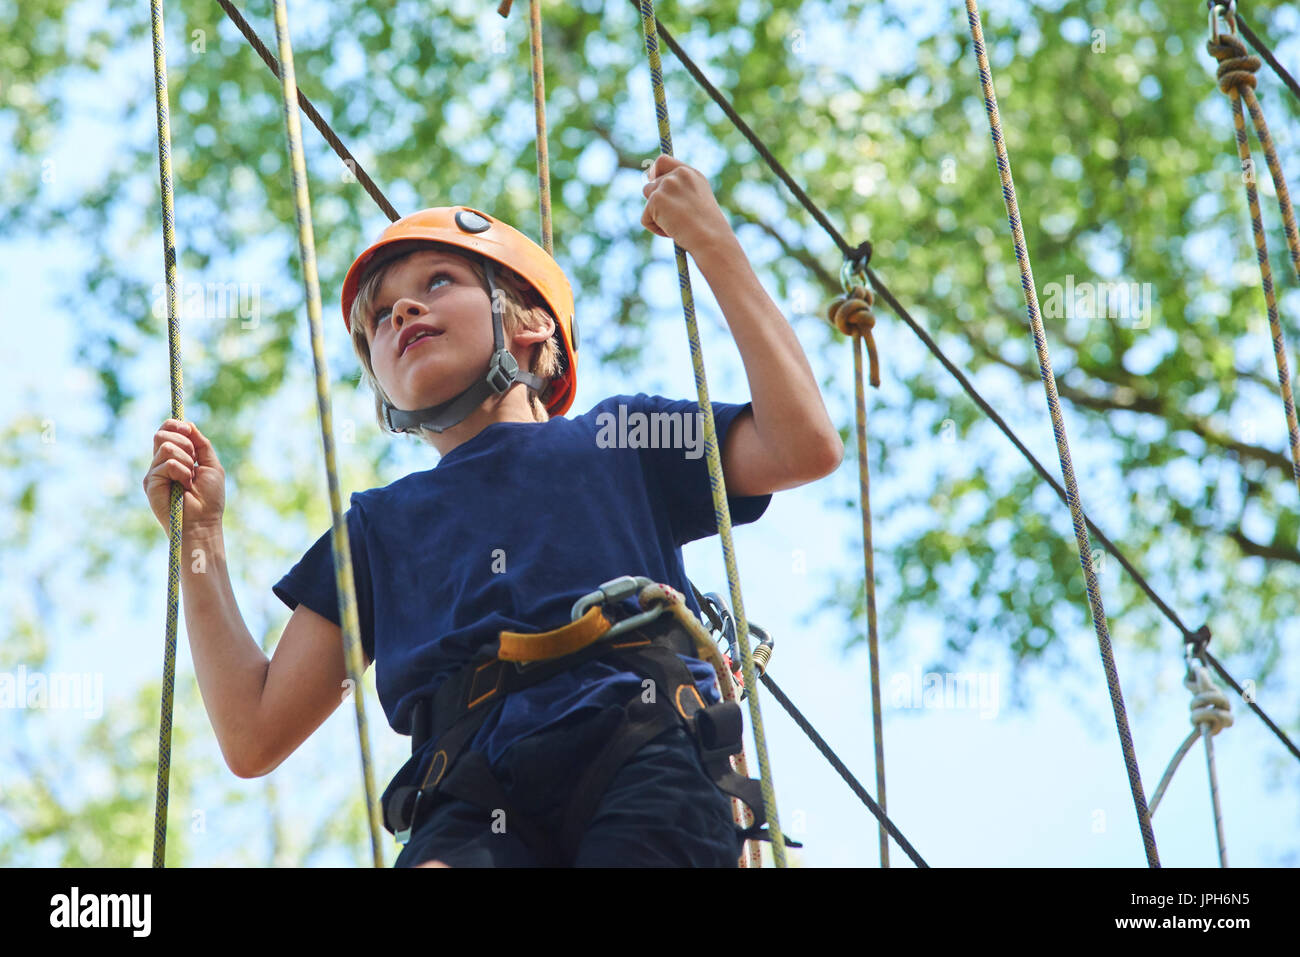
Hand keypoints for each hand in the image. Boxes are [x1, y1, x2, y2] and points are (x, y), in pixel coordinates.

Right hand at [144, 418, 226, 534]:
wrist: (203, 522)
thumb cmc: (209, 498)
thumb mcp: (211, 465)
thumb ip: (201, 444)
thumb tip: (188, 424)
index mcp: (175, 458)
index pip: (166, 431)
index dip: (175, 425)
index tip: (188, 431)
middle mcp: (161, 463)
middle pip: (161, 434)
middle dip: (184, 442)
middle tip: (194, 460)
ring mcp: (154, 472)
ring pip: (165, 446)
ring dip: (186, 460)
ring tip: (190, 478)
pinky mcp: (150, 482)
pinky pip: (167, 463)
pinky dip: (182, 471)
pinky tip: (184, 486)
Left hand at [640, 153, 733, 257]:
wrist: (711, 239)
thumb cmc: (708, 230)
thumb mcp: (697, 204)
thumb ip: (680, 193)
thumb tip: (656, 197)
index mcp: (691, 173)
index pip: (662, 161)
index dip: (654, 172)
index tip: (652, 183)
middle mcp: (678, 174)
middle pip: (650, 184)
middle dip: (656, 202)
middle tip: (673, 218)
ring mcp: (667, 184)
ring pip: (647, 198)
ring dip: (656, 214)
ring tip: (676, 226)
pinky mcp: (656, 198)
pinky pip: (645, 218)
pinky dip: (655, 229)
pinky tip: (673, 232)